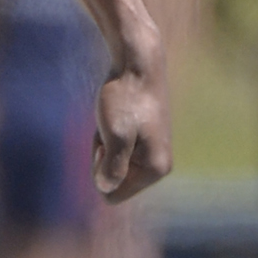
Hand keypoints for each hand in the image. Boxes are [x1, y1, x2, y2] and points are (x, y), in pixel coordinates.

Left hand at [91, 47, 171, 202]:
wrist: (137, 63)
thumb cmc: (126, 98)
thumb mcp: (115, 136)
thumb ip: (112, 167)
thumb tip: (106, 189)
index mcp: (155, 169)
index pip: (112, 194)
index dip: (99, 170)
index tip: (106, 143)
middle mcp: (158, 164)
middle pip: (112, 178)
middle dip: (102, 155)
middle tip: (109, 127)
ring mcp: (152, 150)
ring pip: (111, 160)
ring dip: (104, 141)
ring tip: (113, 117)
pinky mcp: (144, 137)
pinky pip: (115, 146)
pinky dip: (108, 132)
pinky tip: (115, 113)